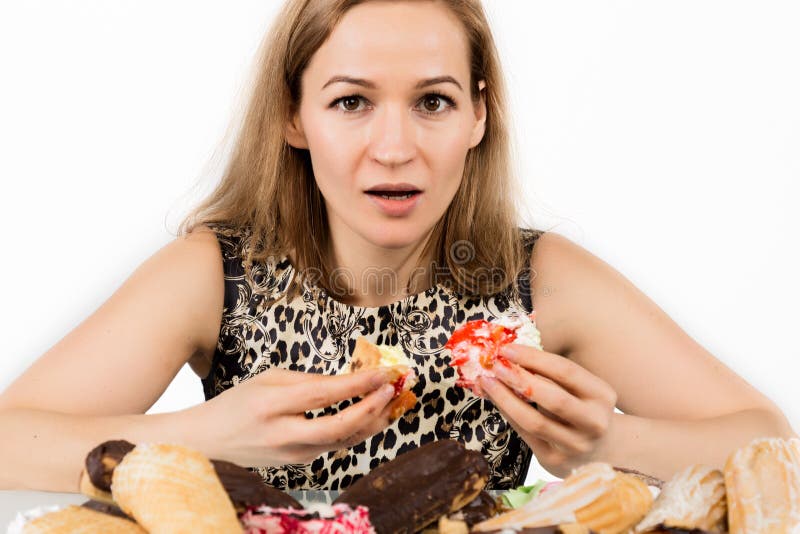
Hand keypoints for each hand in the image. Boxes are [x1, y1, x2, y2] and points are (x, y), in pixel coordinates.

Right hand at [184, 368, 398, 466]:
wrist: (209, 442)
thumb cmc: (238, 403)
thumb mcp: (268, 379)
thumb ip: (308, 380)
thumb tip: (348, 380)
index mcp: (271, 405)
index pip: (324, 395)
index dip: (358, 384)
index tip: (383, 372)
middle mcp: (283, 434)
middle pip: (339, 426)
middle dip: (372, 407)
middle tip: (392, 389)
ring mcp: (292, 455)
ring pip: (343, 440)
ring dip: (372, 421)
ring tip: (393, 402)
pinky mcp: (298, 464)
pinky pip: (334, 445)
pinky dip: (356, 430)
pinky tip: (372, 416)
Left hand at [478, 343, 617, 476]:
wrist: (600, 450)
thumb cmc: (583, 407)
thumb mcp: (582, 388)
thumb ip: (554, 373)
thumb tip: (512, 352)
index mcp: (602, 395)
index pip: (566, 372)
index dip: (534, 358)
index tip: (508, 348)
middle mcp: (594, 422)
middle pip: (553, 399)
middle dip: (519, 379)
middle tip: (495, 365)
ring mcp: (575, 445)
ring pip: (534, 421)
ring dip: (506, 399)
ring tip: (488, 382)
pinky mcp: (555, 460)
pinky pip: (525, 434)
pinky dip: (507, 413)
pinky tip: (495, 399)